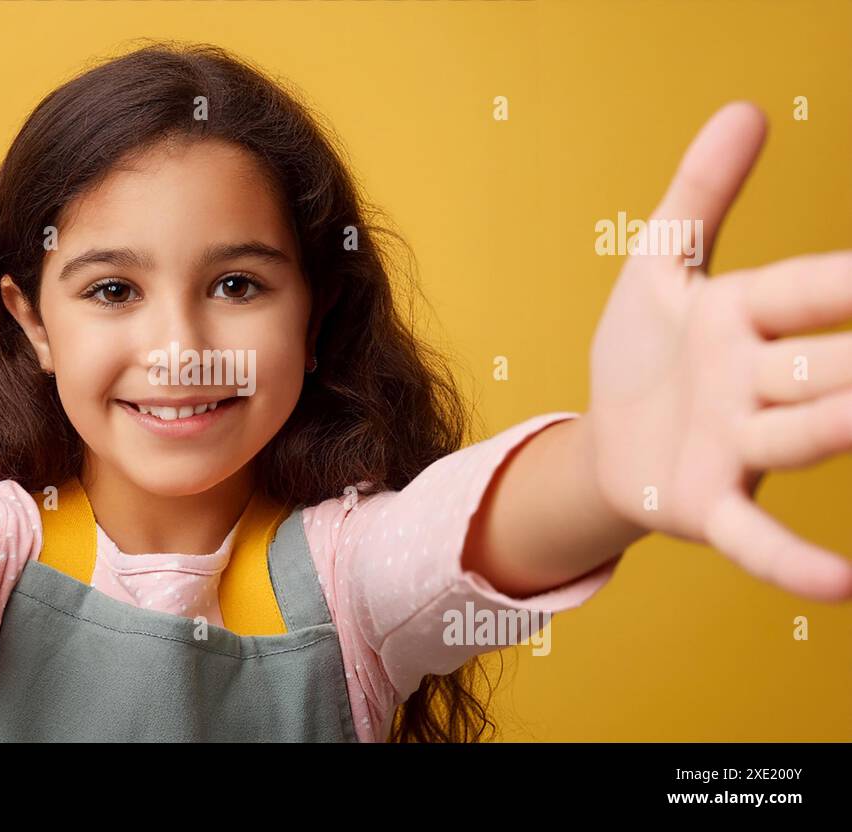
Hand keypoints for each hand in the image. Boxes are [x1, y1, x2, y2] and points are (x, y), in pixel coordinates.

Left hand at [586, 101, 851, 601]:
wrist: (603, 439)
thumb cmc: (646, 352)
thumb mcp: (658, 268)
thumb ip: (700, 195)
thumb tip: (744, 108)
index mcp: (742, 318)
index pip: (805, 288)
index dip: (850, 278)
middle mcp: (753, 382)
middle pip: (821, 363)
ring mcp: (737, 447)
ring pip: (799, 435)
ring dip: (840, 427)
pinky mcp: (709, 506)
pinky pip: (757, 537)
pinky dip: (793, 561)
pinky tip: (845, 586)